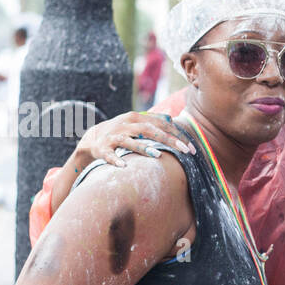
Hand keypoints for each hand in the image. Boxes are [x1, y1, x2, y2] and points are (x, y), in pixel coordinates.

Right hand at [78, 111, 195, 166]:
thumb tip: (171, 118)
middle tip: (185, 151)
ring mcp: (113, 137)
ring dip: (143, 148)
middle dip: (168, 140)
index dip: (177, 134)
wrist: (92, 139)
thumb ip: (152, 120)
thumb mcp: (134, 123)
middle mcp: (125, 125)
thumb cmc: (120, 131)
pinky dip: (115, 160)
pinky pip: (109, 155)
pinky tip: (124, 166)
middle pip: (149, 130)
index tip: (192, 147)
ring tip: (157, 155)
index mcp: (136, 118)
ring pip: (129, 141)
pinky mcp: (102, 149)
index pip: (160, 124)